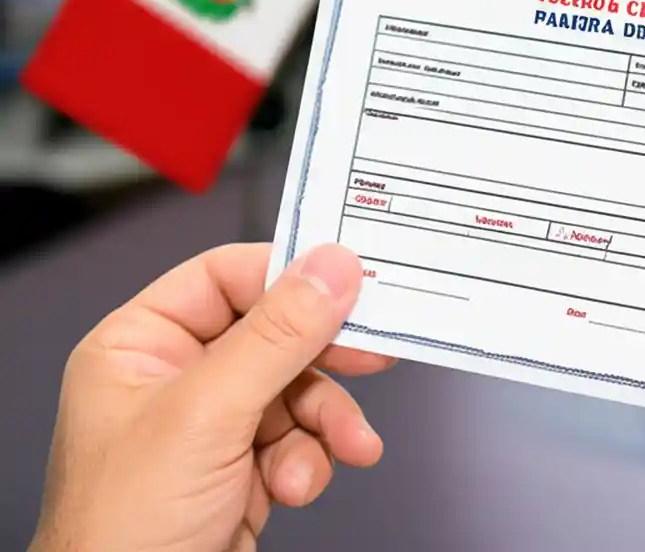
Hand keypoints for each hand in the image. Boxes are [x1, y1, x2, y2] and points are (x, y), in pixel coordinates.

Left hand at [30, 243, 394, 551]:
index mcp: (140, 345)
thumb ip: (276, 336)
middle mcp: (175, 379)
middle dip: (325, 360)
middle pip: (275, 335)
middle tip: (374, 355)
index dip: (288, 277)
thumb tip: (330, 268)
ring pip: (299, 392)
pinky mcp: (243, 469)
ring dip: (326, 423)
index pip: (226, 279)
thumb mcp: (207, 414)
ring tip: (345, 447)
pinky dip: (312, 462)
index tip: (349, 281)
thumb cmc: (121, 530)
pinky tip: (296, 486)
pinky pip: (301, 441)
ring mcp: (211, 427)